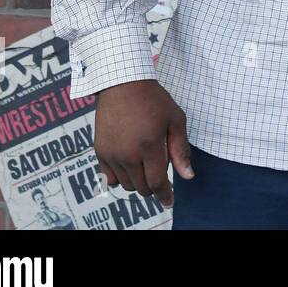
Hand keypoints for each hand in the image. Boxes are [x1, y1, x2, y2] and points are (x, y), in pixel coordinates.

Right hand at [94, 79, 193, 205]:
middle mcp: (127, 154)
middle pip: (141, 187)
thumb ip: (180, 150)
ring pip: (125, 185)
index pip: (156, 183)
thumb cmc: (154, 100)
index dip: (165, 196)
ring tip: (145, 165)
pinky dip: (120, 178)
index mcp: (148, 147)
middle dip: (153, 187)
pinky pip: (108, 178)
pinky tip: (129, 166)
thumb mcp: (175, 120)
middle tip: (160, 173)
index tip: (169, 202)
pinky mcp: (99, 151)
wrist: (122, 84)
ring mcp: (110, 154)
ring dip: (138, 182)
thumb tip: (187, 176)